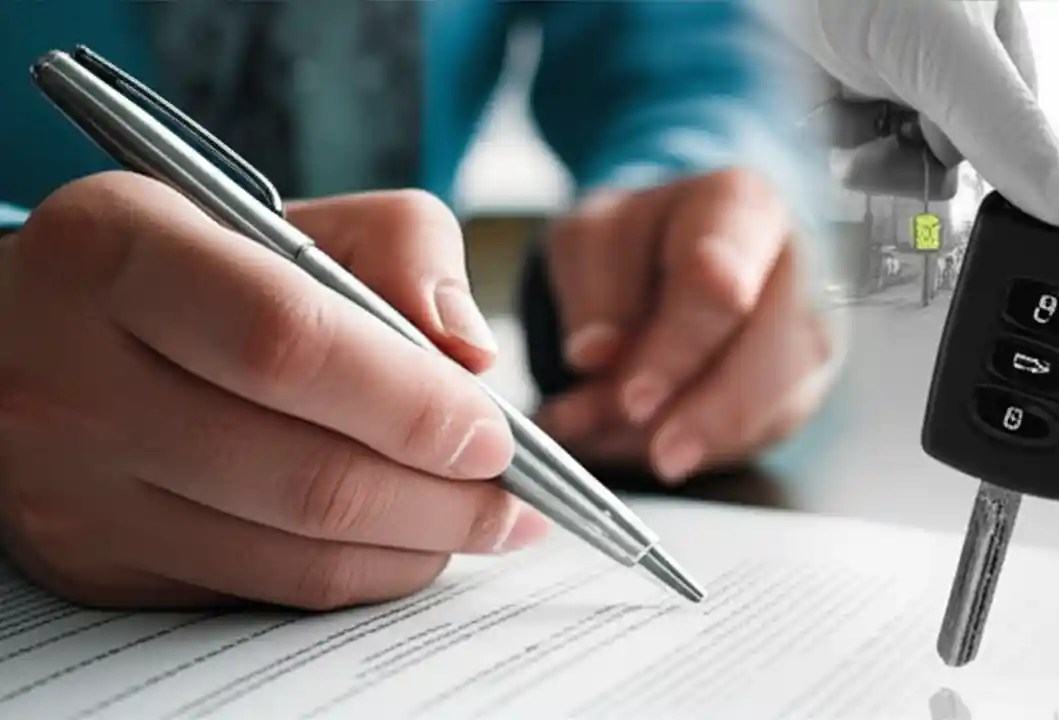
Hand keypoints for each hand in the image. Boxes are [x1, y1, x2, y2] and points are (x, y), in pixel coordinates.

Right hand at [0, 172, 546, 610]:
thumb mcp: (286, 212)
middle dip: (444, 498)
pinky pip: (260, 589)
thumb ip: (400, 247)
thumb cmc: (190, 264)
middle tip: (520, 498)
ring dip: (419, 547)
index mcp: (117, 251)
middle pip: (304, 474)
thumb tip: (472, 353)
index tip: (493, 431)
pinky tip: (410, 543)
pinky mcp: (93, 561)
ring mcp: (74, 486)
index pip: (288, 343)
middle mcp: (72, 374)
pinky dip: (359, 574)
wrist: (36, 333)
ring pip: (292, 552)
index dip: (410, 402)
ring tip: (487, 522)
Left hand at [536, 169, 840, 483]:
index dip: (677, 349)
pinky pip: (763, 435)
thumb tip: (595, 355)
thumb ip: (591, 291)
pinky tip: (639, 446)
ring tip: (619, 447)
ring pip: (778, 405)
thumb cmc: (641, 239)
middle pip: (773, 355)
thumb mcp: (592, 240)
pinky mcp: (802, 386)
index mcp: (742, 206)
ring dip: (697, 440)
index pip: (720, 282)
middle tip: (656, 455)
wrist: (677, 252)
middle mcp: (797, 266)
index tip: (634, 399)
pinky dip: (699, 452)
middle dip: (709, 414)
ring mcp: (810, 330)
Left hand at [766, 0, 1058, 226]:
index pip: (1005, 134)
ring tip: (832, 115)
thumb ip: (1010, 132)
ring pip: (882, 150)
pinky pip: (832, 136)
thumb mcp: (950, 54)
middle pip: (938, 150)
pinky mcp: (823, 80)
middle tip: (874, 139)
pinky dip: (817, 133)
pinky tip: (807, 106)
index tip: (933, 164)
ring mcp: (878, 66)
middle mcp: (938, 52)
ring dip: (855, 148)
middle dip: (900, 157)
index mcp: (990, 35)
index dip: (966, 159)